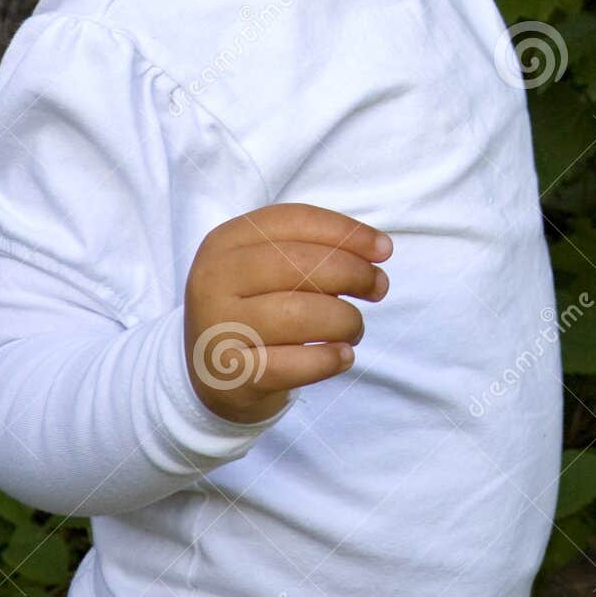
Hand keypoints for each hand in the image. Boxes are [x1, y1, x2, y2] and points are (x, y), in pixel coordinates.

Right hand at [183, 203, 392, 424]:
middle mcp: (214, 280)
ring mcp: (217, 328)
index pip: (296, 221)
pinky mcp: (230, 376)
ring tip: (354, 328)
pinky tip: (342, 355)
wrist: (211, 373)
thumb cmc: (257, 305)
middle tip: (378, 288)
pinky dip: (328, 359)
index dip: (347, 232)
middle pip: (300, 265)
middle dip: (354, 274)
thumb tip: (379, 249)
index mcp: (226, 241)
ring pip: (299, 314)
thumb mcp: (272, 266)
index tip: (384, 250)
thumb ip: (319, 248)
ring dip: (345, 320)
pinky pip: (291, 364)